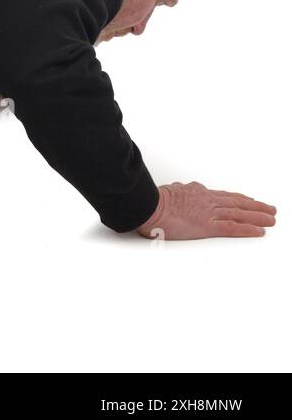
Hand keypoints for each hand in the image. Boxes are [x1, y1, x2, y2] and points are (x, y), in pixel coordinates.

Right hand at [136, 181, 276, 238]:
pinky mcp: (208, 226)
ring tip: (271, 218)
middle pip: (236, 202)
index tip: (248, 200)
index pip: (223, 196)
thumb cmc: (152, 201)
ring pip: (240, 213)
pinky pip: (233, 228)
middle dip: (255, 206)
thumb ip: (177, 191)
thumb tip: (177, 189)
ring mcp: (208, 212)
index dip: (239, 199)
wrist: (148, 206)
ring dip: (258, 216)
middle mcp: (206, 200)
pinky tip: (260, 231)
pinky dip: (248, 229)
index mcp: (196, 192)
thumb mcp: (167, 191)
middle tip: (269, 209)